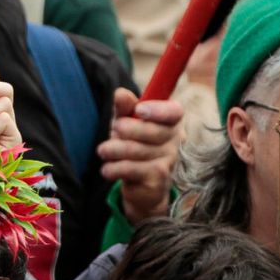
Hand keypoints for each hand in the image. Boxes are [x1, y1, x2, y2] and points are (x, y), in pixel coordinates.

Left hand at [96, 87, 182, 224]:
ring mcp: (169, 162)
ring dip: (114, 149)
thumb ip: (123, 108)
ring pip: (138, 151)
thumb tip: (120, 94)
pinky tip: (108, 169)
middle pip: (154, 131)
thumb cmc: (132, 144)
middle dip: (127, 129)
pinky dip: (113, 168)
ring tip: (103, 151)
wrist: (139, 186)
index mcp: (170, 122)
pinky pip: (131, 169)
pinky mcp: (158, 181)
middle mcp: (175, 142)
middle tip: (114, 130)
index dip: (158, 110)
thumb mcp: (124, 122)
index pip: (174, 112)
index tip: (139, 110)